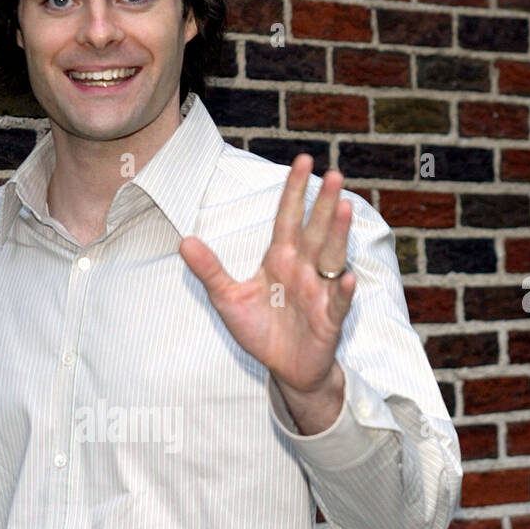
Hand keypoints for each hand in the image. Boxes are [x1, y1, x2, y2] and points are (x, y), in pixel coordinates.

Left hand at [179, 154, 355, 397]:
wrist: (285, 368)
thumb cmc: (260, 330)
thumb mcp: (228, 299)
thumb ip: (210, 270)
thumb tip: (184, 241)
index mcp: (280, 259)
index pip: (288, 218)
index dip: (294, 190)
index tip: (302, 160)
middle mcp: (303, 269)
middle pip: (314, 230)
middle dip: (322, 203)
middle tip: (332, 173)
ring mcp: (319, 292)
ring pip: (331, 257)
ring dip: (337, 234)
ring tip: (343, 207)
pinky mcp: (328, 320)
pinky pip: (337, 303)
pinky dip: (342, 291)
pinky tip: (345, 277)